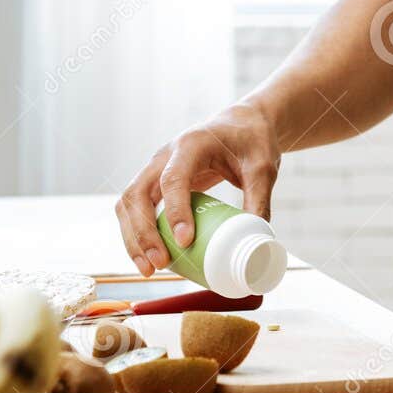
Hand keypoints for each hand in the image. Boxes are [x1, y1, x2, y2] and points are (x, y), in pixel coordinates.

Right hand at [114, 101, 280, 276]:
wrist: (243, 124)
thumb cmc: (252, 141)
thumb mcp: (263, 168)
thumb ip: (260, 201)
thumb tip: (256, 243)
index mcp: (192, 144)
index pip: (174, 178)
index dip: (175, 210)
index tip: (184, 241)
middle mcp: (166, 155)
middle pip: (137, 193)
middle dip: (143, 232)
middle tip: (160, 263)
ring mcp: (156, 167)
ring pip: (128, 202)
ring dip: (134, 237)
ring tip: (150, 269)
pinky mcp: (156, 181)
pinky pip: (136, 207)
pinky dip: (137, 233)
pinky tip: (150, 257)